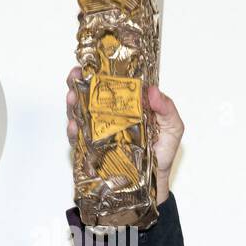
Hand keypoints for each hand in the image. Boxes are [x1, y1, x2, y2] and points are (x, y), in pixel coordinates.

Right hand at [66, 66, 183, 206]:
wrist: (154, 182)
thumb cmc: (163, 153)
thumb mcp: (173, 128)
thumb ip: (167, 109)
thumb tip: (153, 91)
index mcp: (128, 105)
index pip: (111, 83)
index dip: (99, 70)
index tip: (92, 63)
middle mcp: (110, 114)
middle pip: (89, 93)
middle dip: (78, 82)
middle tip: (74, 76)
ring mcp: (98, 130)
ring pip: (79, 111)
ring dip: (72, 102)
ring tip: (72, 97)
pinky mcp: (91, 147)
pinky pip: (78, 137)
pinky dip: (74, 130)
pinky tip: (75, 125)